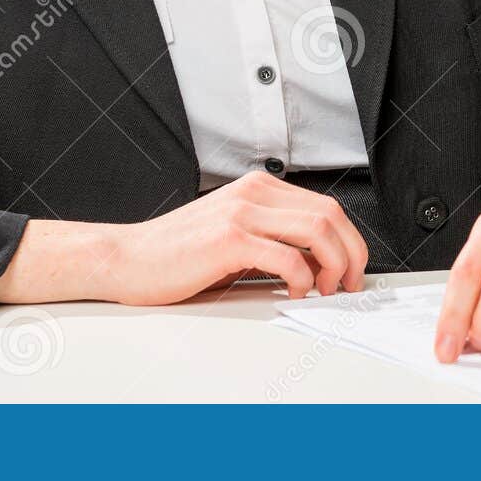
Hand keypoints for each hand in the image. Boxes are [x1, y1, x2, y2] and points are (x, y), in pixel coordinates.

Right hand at [111, 170, 369, 303]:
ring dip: (335, 266)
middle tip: (350, 285)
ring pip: (317, 231)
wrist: (126, 259)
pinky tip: (296, 292)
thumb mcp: (233, 233)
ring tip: (327, 290)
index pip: (326, 207)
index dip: (350, 241)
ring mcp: (241, 213)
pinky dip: (303, 279)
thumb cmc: (176, 253)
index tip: (353, 270)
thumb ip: (272, 235)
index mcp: (258, 188)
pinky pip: (288, 257)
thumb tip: (319, 262)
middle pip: (330, 215)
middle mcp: (253, 193)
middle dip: (352, 254)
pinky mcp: (229, 239)